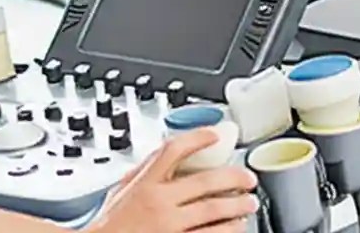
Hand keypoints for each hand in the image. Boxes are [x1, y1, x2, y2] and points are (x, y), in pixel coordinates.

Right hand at [87, 128, 258, 232]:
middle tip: (247, 178)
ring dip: (238, 206)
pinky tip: (236, 226)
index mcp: (144, 184)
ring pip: (214, 211)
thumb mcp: (119, 191)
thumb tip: (160, 155)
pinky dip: (228, 230)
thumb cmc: (110, 226)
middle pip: (205, 181)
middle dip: (233, 177)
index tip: (214, 135)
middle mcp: (158, 203)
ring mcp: (169, 226)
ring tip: (249, 203)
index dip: (197, 139)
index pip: (173, 151)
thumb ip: (140, 173)